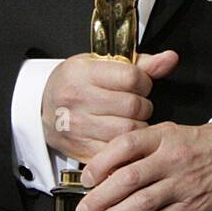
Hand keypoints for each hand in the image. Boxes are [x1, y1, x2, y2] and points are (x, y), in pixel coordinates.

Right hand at [42, 50, 177, 163]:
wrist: (41, 108)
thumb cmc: (76, 83)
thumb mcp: (101, 64)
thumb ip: (140, 63)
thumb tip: (170, 58)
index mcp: (84, 73)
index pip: (132, 77)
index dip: (144, 82)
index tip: (139, 85)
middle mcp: (78, 99)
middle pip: (133, 107)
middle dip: (143, 106)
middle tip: (136, 105)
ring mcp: (78, 126)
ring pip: (128, 131)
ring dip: (137, 127)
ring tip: (129, 120)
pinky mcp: (80, 149)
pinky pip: (116, 152)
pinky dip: (125, 147)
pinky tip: (121, 137)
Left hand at [75, 119, 211, 210]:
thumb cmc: (204, 145)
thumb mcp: (173, 133)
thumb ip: (143, 146)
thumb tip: (107, 166)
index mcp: (164, 137)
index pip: (125, 145)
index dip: (100, 163)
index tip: (86, 178)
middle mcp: (172, 160)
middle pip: (128, 179)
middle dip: (99, 198)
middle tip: (83, 210)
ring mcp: (182, 185)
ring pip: (140, 204)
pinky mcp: (191, 208)